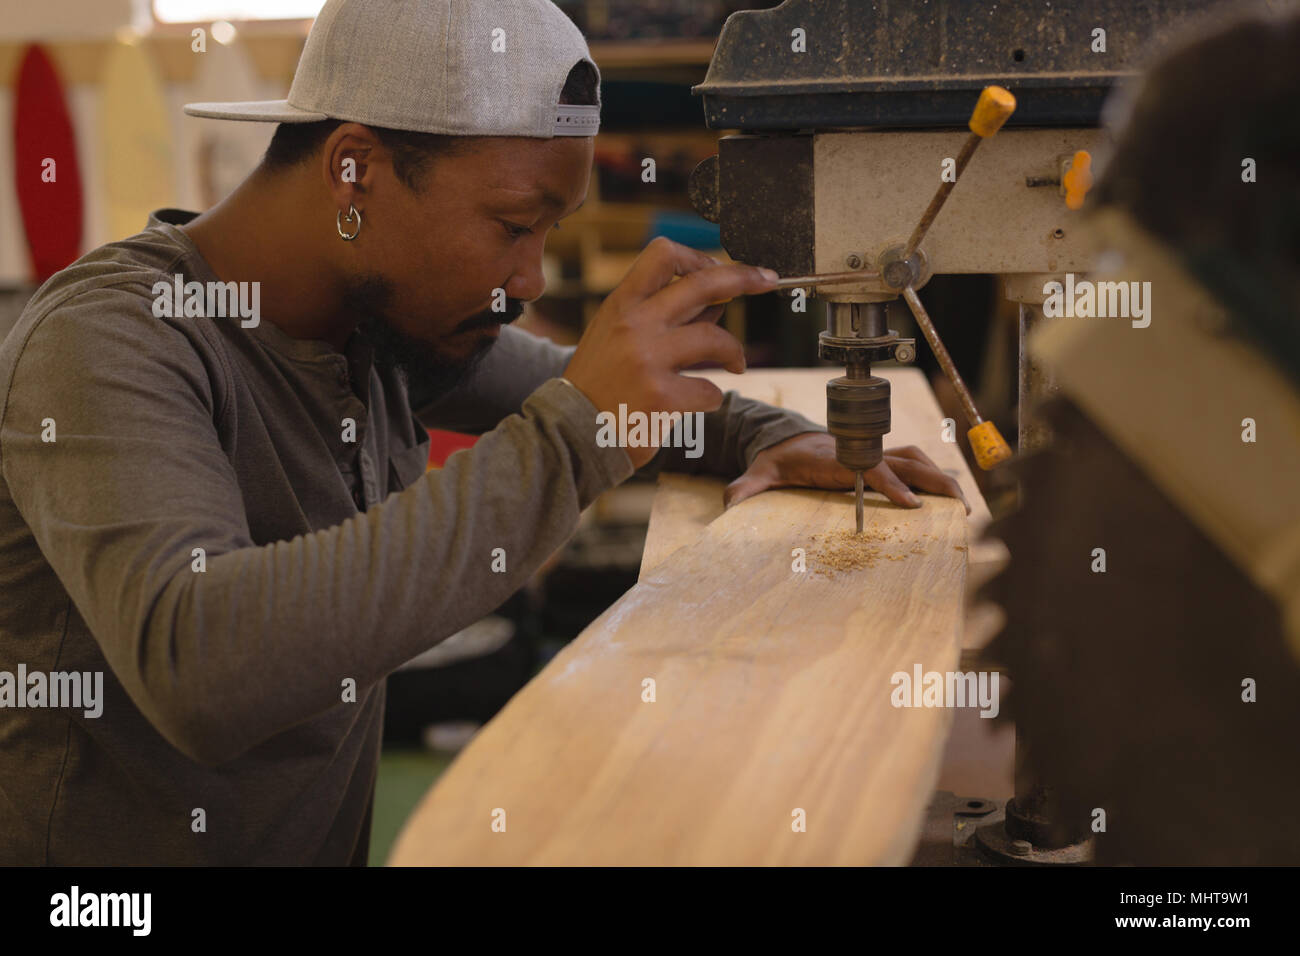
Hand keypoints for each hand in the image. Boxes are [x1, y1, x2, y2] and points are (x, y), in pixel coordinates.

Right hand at [563, 238, 778, 468]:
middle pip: (703, 284)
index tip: (722, 270)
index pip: (663, 256)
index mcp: (621, 305)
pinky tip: (698, 401)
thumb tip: (714, 300)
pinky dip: (711, 396)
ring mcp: (647, 360)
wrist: (571, 434)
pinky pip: (710, 389)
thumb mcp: (615, 337)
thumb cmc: (598, 385)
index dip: (700, 258)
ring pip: (716, 338)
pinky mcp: (662, 397)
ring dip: (734, 352)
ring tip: (736, 364)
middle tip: (767, 281)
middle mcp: (634, 325)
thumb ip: (659, 317)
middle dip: (744, 277)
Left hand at [722, 433, 970, 514]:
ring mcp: (872, 451)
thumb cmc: (778, 458)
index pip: (869, 467)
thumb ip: (746, 487)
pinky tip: (947, 493)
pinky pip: (911, 462)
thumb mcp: (759, 472)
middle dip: (931, 481)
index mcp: (834, 456)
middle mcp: (859, 450)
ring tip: (961, 501)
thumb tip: (730, 501)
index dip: (890, 484)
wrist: (784, 439)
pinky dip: (931, 474)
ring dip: (937, 476)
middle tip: (957, 505)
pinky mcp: (879, 456)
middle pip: (903, 461)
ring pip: (913, 458)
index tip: (911, 505)